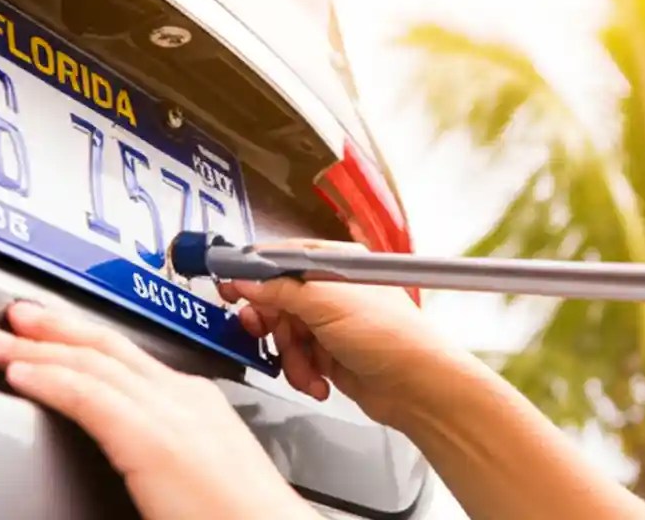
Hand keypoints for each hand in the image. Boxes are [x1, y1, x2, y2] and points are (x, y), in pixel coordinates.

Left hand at [0, 301, 318, 519]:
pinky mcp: (149, 437)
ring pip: (91, 363)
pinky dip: (49, 379)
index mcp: (194, 399)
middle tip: (16, 315)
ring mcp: (167, 410)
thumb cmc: (239, 516)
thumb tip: (132, 452)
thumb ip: (164, 448)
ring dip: (38, 348)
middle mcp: (181, 393)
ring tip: (0, 341)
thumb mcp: (198, 465)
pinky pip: (87, 396)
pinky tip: (19, 374)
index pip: (128, 355)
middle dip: (56, 327)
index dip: (82, 337)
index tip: (50, 331)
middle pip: (107, 345)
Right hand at [217, 239, 449, 424]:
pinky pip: (297, 359)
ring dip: (289, 356)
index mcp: (335, 265)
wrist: (418, 387)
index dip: (252, 271)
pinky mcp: (330, 355)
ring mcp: (330, 324)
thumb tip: (245, 279)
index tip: (226, 283)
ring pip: (284, 334)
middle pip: (276, 298)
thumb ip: (281, 290)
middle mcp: (331, 291)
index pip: (282, 258)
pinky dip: (302, 372)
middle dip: (268, 321)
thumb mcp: (326, 303)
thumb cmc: (387, 335)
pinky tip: (318, 382)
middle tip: (258, 330)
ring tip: (306, 368)